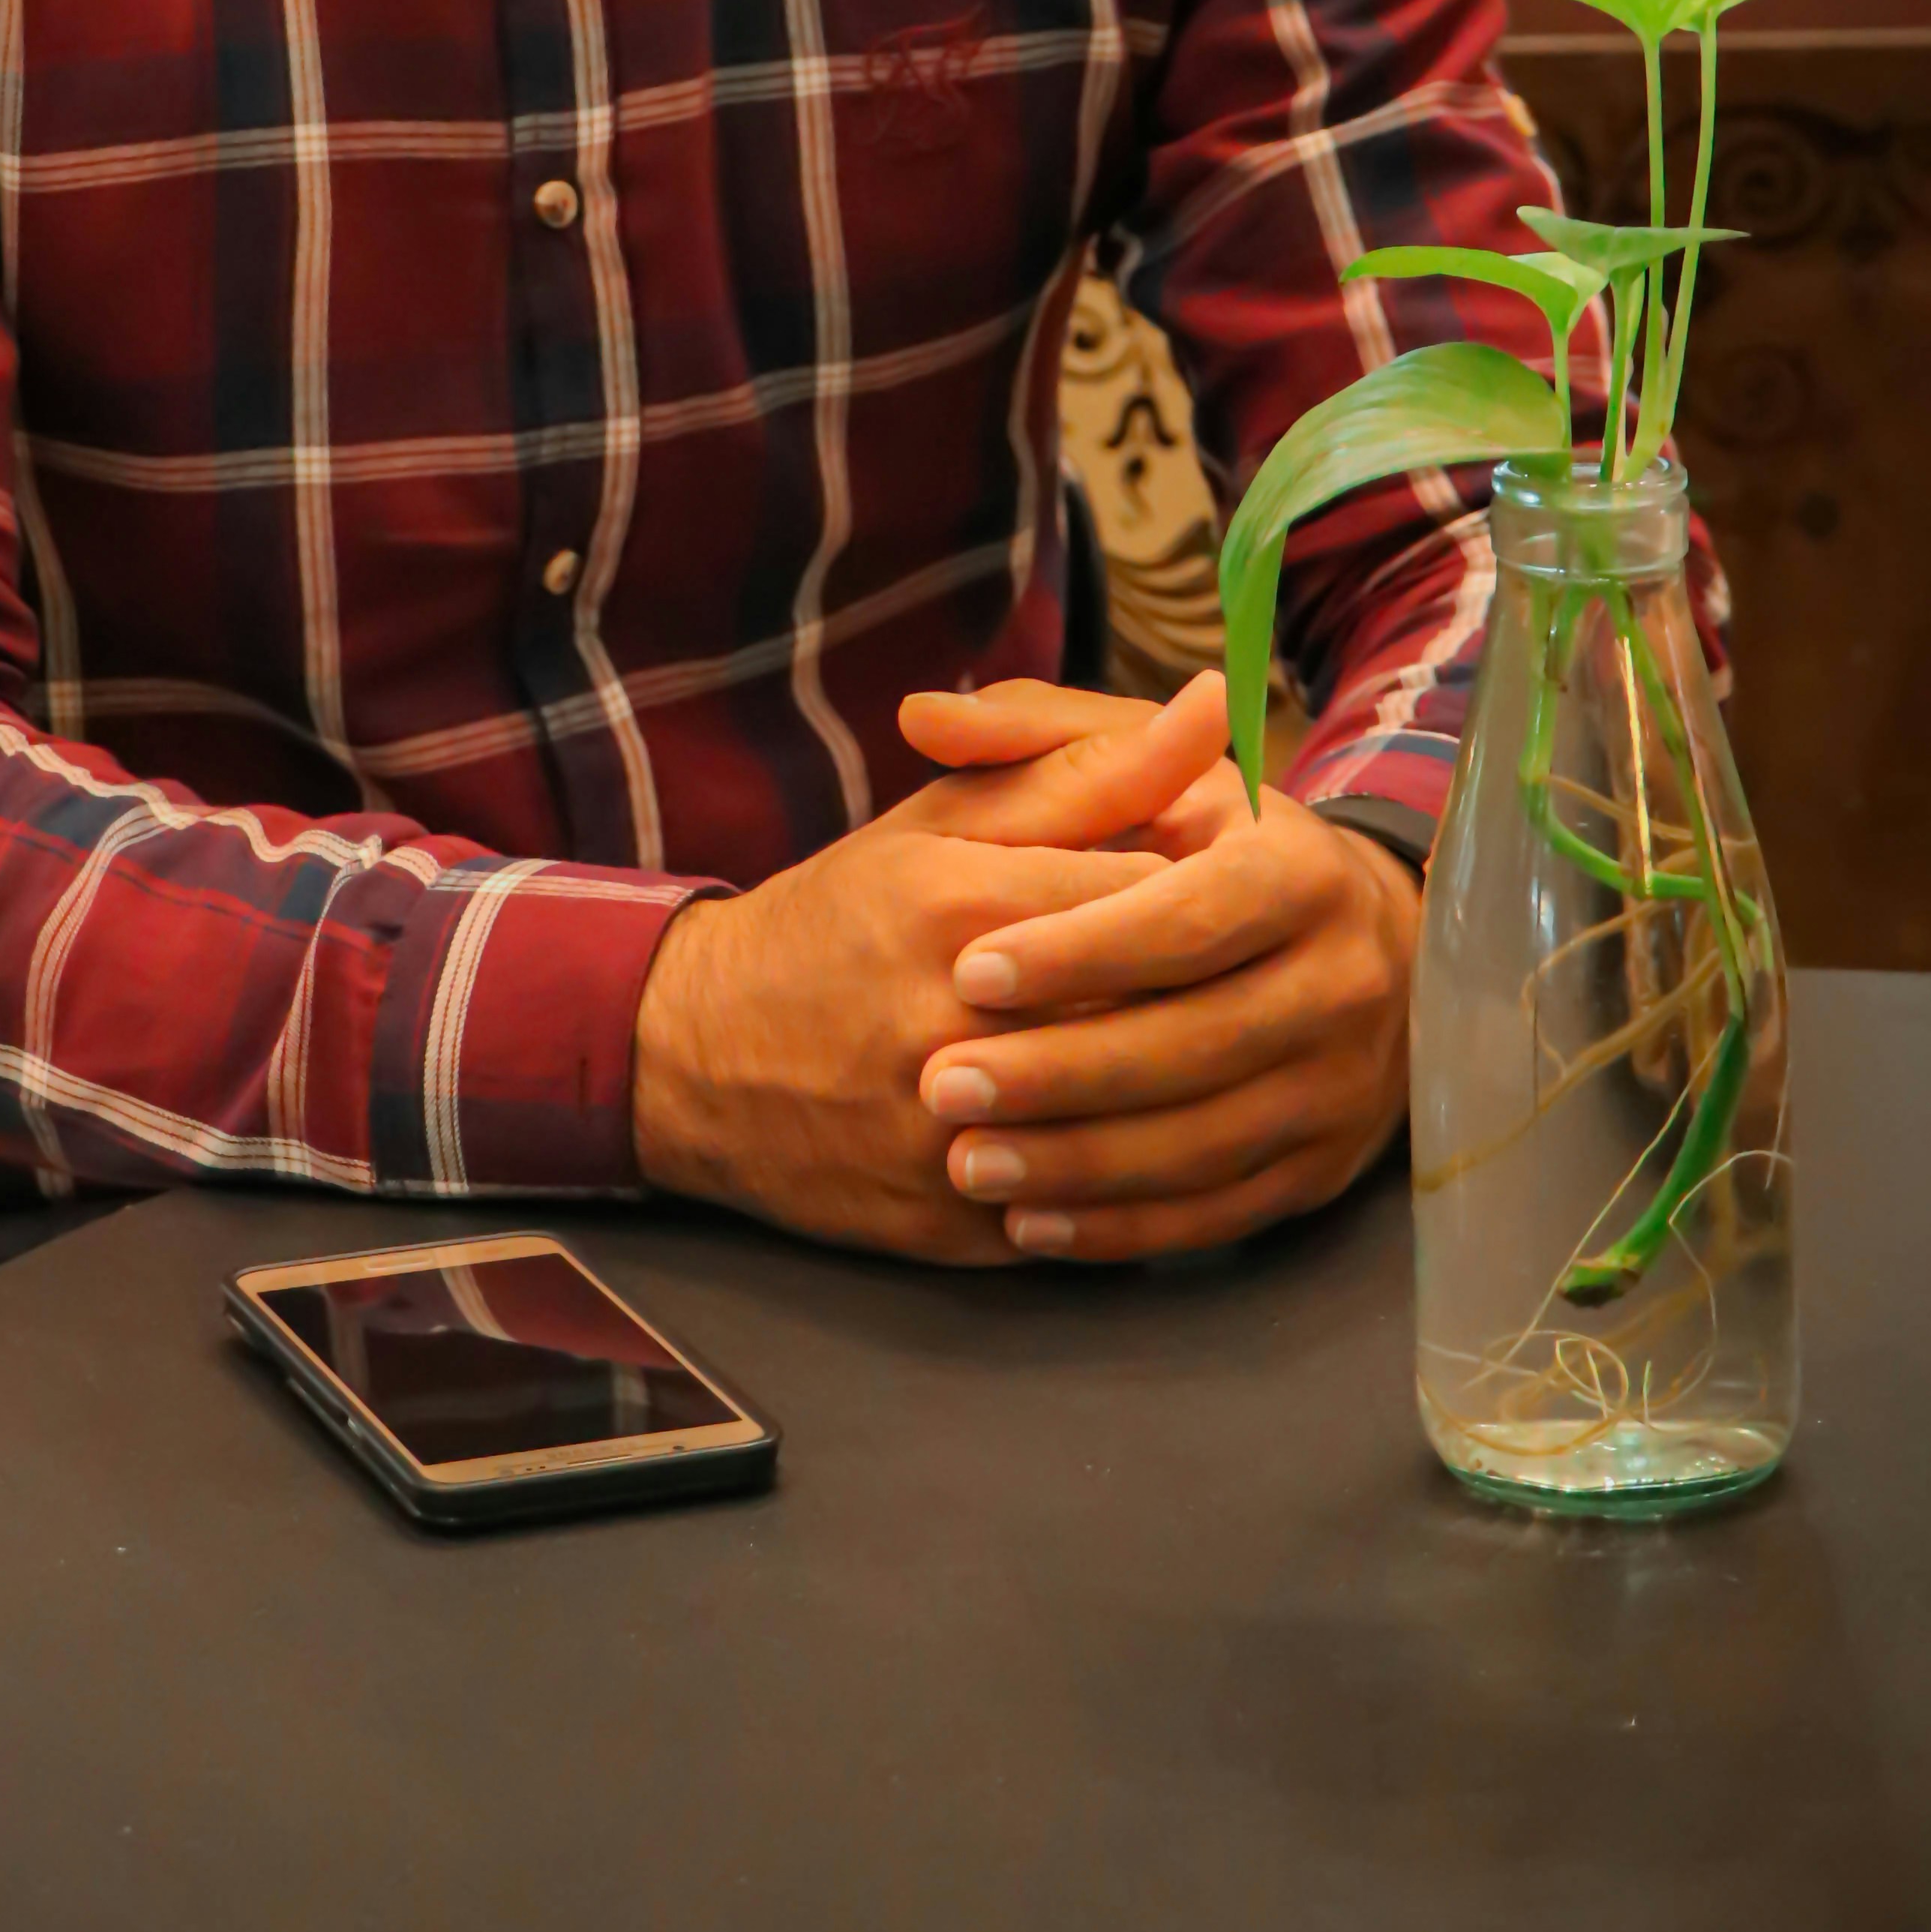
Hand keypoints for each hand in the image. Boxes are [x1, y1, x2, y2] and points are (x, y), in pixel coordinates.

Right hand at [629, 676, 1231, 1260]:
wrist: (694, 1054)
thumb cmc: (840, 919)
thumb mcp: (946, 824)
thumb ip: (1090, 772)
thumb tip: (1214, 705)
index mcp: (957, 904)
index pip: (1153, 899)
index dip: (1213, 894)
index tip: (1232, 893)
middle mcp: (954, 1023)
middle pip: (1153, 1012)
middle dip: (1210, 992)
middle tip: (1236, 978)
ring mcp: (951, 1135)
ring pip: (1129, 1125)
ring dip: (1180, 1093)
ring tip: (1202, 1060)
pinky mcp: (952, 1225)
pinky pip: (1085, 1214)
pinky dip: (1126, 1182)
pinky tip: (1142, 1143)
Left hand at [897, 728, 1419, 1263]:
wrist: (1355, 944)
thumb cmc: (1211, 845)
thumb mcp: (1142, 771)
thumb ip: (1035, 736)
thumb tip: (925, 715)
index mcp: (1299, 872)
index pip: (1189, 920)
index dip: (1081, 951)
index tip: (970, 972)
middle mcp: (1344, 982)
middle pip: (1195, 1042)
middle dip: (1060, 1070)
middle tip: (939, 1086)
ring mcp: (1342, 1087)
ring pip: (1204, 1143)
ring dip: (1080, 1164)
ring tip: (966, 1163)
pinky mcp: (1323, 1168)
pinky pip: (1219, 1212)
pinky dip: (1123, 1227)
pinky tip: (1031, 1225)